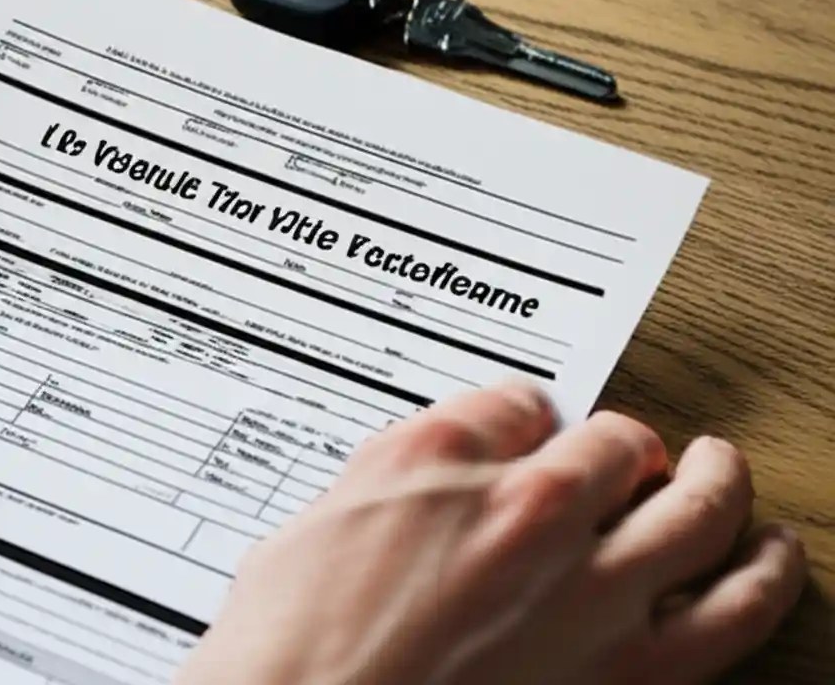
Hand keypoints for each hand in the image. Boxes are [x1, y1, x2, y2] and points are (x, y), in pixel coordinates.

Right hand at [176, 384, 806, 684]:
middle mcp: (525, 506)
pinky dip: (766, 574)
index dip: (530, 417)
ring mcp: (587, 588)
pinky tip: (770, 557)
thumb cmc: (288, 654)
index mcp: (438, 457)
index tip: (534, 433)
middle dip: (626, 444)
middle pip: (616, 440)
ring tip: (724, 472)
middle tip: (632, 454)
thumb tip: (422, 483)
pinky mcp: (630, 671)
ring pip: (695, 506)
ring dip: (718, 480)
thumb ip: (386, 490)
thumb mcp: (306, 533)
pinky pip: (735, 610)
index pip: (518, 401)